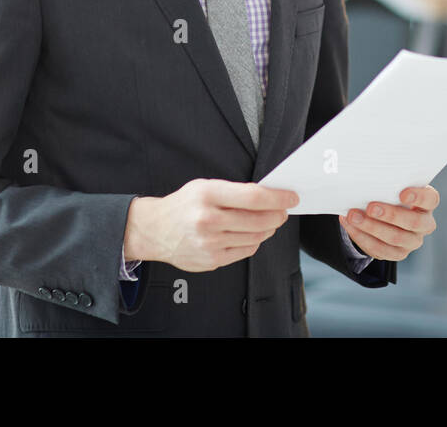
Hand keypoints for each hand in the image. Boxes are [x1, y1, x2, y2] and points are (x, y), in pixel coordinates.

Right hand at [123, 179, 296, 271]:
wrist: (155, 230)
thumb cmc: (184, 205)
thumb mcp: (204, 186)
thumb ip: (235, 191)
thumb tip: (269, 196)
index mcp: (207, 194)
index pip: (253, 197)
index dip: (278, 198)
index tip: (291, 197)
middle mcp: (208, 220)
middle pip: (258, 220)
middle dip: (277, 215)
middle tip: (284, 210)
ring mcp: (210, 243)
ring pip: (255, 237)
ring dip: (268, 228)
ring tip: (270, 221)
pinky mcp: (211, 260)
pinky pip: (245, 251)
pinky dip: (254, 241)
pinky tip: (253, 234)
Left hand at [337, 185, 438, 260]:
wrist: (385, 213)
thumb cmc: (390, 194)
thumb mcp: (393, 186)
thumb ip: (387, 183)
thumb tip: (367, 178)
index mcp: (427, 203)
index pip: (430, 199)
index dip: (418, 197)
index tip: (402, 193)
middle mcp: (424, 224)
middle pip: (413, 222)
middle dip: (390, 215)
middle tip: (370, 207)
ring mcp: (412, 241)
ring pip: (395, 238)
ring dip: (371, 227)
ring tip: (353, 216)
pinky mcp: (398, 253)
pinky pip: (380, 250)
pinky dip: (362, 237)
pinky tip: (350, 225)